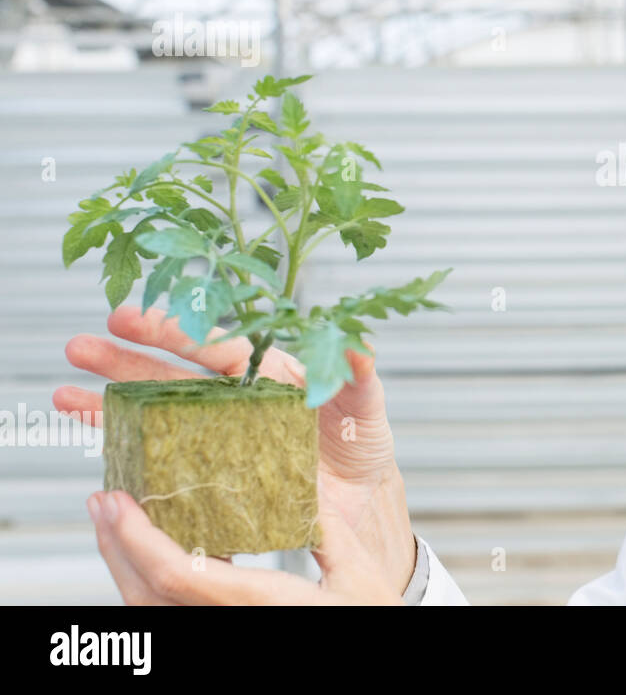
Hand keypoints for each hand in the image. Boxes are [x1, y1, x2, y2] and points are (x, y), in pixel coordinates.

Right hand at [58, 305, 418, 603]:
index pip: (216, 346)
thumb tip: (358, 343)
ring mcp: (218, 434)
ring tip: (66, 394)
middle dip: (125, 360)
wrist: (360, 500)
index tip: (132, 318)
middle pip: (173, 375)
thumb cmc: (361, 442)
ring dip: (110, 402)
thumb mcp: (365, 405)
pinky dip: (126, 447)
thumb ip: (357, 374)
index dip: (176, 332)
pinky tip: (93, 439)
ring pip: (156, 411)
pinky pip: (162, 456)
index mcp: (267, 371)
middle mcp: (235, 398)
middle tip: (81, 347)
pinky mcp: (209, 472)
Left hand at [85, 482, 404, 603]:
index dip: (138, 538)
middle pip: (148, 595)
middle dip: (116, 547)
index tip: (118, 501)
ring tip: (117, 523)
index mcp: (262, 606)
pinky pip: (173, 615)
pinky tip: (156, 553)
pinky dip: (152, 582)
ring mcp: (225, 633)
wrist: (379, 662)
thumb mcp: (359, 573)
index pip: (178, 575)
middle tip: (102, 501)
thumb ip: (326, 528)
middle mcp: (232, 627)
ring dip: (125, 564)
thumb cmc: (374, 620)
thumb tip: (302, 478)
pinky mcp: (227, 634)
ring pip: (152, 611)